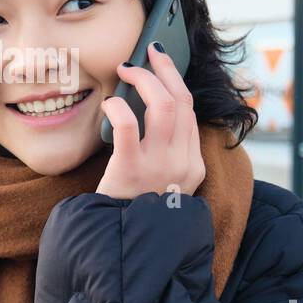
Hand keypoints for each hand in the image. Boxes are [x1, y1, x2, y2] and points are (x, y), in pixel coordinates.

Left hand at [96, 41, 204, 199]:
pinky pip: (128, 124)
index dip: (175, 82)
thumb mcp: (163, 185)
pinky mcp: (130, 169)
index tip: (161, 64)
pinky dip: (119, 105)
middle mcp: (181, 164)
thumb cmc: (134, 211)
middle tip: (147, 53)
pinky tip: (110, 102)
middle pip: (180, 101)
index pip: (190, 113)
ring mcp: (159, 167)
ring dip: (144, 79)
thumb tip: (150, 105)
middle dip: (164, 69)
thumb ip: (165, 152)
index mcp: (192, 167)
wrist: (121, 249)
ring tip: (126, 69)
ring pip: (163, 105)